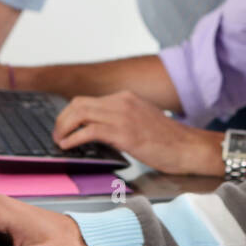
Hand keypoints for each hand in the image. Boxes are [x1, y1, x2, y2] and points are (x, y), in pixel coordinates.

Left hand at [53, 91, 222, 175]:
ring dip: (63, 127)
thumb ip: (121, 120)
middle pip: (78, 103)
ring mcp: (123, 115)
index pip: (88, 100)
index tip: (63, 126)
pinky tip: (68, 146)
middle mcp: (122, 102)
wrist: (189, 147)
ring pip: (80, 113)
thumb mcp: (142, 121)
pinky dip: (73, 138)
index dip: (70, 114)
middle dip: (62, 119)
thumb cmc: (169, 141)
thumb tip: (98, 131)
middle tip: (57, 134)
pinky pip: (89, 130)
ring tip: (59, 140)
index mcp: (126, 98)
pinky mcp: (124, 132)